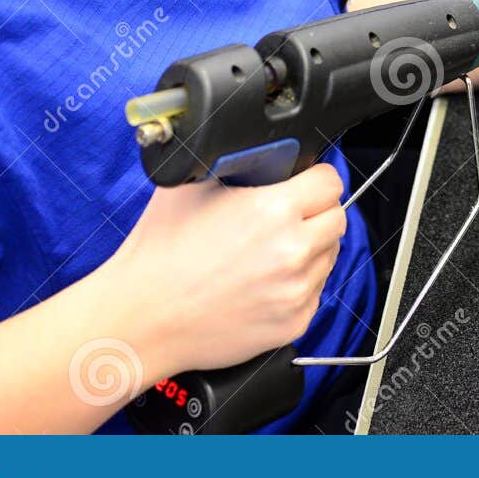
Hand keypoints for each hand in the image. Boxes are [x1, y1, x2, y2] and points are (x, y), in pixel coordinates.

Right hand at [106, 164, 347, 376]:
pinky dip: (298, 285)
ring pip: (329, 256)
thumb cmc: (160, 254)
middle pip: (336, 218)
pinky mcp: (294, 323)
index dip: (315, 179)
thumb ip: (237, 166)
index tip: (305, 184)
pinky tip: (263, 283)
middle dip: (316, 213)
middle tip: (289, 218)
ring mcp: (296, 291)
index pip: (330, 182)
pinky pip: (314, 292)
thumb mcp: (192, 186)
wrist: (142, 317)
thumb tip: (258, 154)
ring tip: (269, 253)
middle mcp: (293, 251)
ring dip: (310, 250)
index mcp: (274, 210)